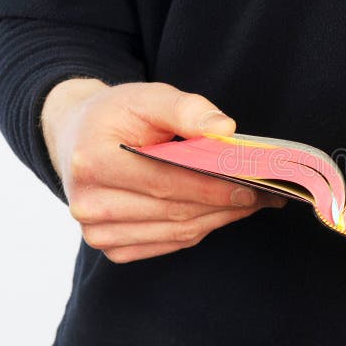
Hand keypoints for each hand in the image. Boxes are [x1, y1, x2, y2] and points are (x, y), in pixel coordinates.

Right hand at [41, 79, 284, 262]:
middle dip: (226, 204)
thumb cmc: (118, 115)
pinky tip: (223, 212)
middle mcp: (89, 205)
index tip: (253, 184)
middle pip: (175, 212)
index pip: (166, 182)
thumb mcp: (148, 97)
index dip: (213, 186)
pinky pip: (171, 243)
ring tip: (253, 201)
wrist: (79, 138)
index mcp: (93, 162)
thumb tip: (225, 129)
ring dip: (220, 218)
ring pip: (178, 233)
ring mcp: (98, 232)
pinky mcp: (114, 248)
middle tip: (267, 193)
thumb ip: (187, 109)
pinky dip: (201, 228)